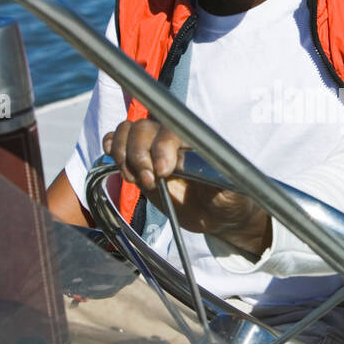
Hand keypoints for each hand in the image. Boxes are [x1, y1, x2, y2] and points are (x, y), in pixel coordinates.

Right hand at [105, 118, 270, 255]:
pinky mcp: (139, 161)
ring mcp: (153, 148)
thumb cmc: (226, 200)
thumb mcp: (231, 193)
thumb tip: (205, 167)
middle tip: (148, 181)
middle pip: (144, 128)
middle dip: (139, 155)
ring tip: (135, 179)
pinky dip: (112, 145)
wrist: (213, 215)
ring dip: (124, 154)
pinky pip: (118, 140)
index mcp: (195, 142)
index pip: (172, 131)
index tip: (162, 171)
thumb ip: (220, 179)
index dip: (162, 147)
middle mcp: (171, 140)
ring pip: (129, 131)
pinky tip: (115, 159)